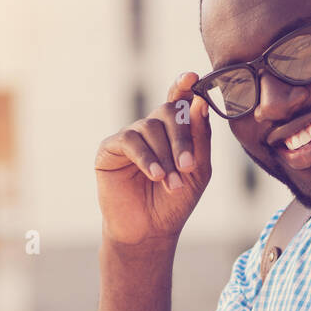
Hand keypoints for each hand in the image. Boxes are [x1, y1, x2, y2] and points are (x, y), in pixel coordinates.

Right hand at [94, 72, 212, 246]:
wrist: (148, 232)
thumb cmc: (174, 203)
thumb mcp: (197, 171)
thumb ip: (200, 138)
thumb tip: (199, 102)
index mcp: (173, 131)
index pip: (179, 100)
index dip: (184, 86)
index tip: (192, 78)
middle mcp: (150, 128)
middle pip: (168, 111)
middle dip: (181, 138)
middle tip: (188, 167)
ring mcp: (130, 136)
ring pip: (150, 127)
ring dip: (165, 157)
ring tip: (171, 184)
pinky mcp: (110, 149)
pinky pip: (130, 140)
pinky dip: (146, 157)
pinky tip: (155, 175)